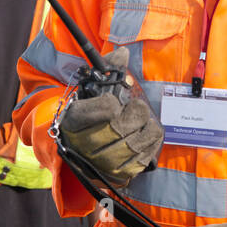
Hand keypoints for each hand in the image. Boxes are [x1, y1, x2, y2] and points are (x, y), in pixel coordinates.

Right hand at [58, 46, 162, 185]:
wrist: (82, 148)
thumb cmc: (90, 114)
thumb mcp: (92, 90)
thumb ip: (108, 70)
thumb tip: (123, 52)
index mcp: (74, 120)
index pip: (105, 107)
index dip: (112, 103)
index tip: (113, 103)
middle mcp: (84, 145)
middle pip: (124, 125)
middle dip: (137, 113)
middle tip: (136, 108)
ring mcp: (101, 163)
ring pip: (137, 141)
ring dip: (147, 127)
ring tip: (143, 122)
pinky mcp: (118, 174)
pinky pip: (145, 157)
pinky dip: (152, 143)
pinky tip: (148, 134)